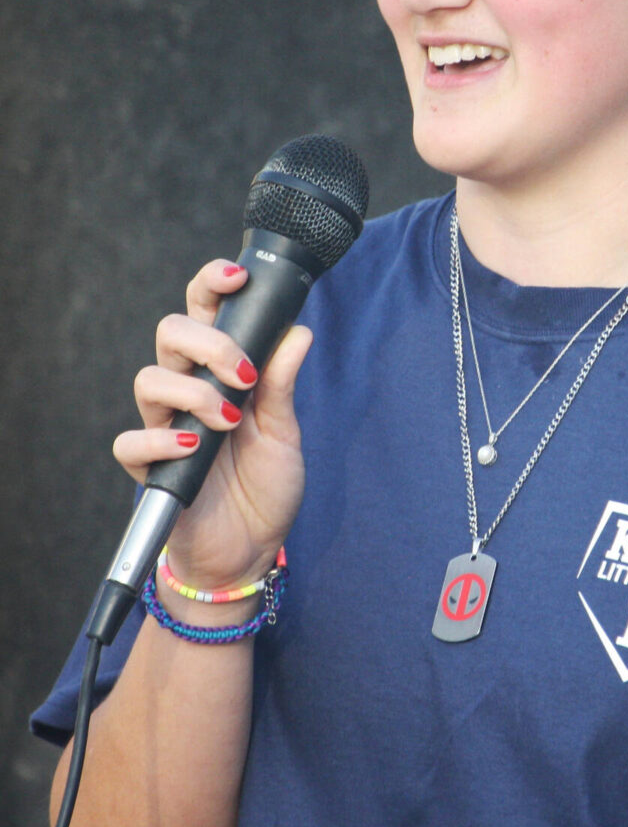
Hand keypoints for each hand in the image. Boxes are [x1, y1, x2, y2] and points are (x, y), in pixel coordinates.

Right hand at [113, 258, 311, 590]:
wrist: (250, 550)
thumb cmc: (266, 486)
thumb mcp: (285, 432)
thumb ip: (283, 384)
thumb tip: (297, 331)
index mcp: (220, 372)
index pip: (203, 312)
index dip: (211, 285)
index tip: (238, 277)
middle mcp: (188, 391)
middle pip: (170, 332)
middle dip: (208, 341)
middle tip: (245, 374)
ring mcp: (165, 427)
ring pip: (149, 378)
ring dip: (193, 391)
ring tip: (229, 419)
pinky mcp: (150, 468)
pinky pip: (131, 442)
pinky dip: (159, 440)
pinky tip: (193, 446)